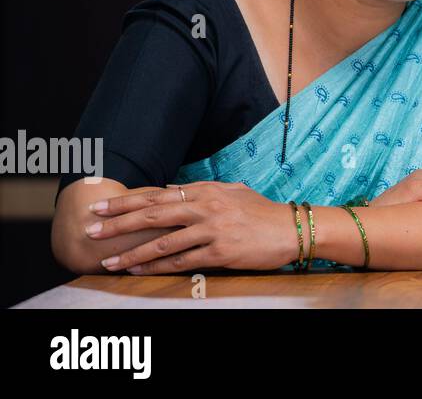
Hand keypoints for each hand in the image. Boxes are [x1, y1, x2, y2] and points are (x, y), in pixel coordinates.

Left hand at [86, 182, 297, 273]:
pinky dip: (157, 267)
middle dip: (117, 222)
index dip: (126, 201)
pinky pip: (182, 261)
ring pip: (162, 242)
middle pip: (152, 214)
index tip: (100, 206)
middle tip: (91, 228)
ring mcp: (213, 230)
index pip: (157, 195)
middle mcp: (206, 207)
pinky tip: (139, 270)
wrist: (292, 229)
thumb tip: (169, 190)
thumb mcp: (232, 192)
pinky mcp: (221, 252)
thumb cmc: (262, 212)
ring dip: (131, 252)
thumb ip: (200, 190)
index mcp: (206, 191)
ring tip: (107, 260)